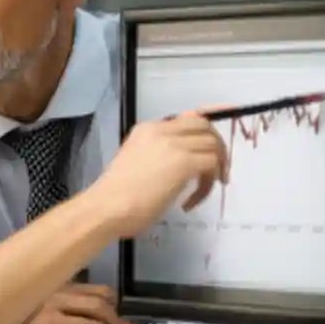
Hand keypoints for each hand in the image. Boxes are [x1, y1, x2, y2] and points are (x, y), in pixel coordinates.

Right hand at [11, 283, 132, 323]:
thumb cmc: (21, 321)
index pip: (102, 291)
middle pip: (100, 306)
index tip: (119, 321)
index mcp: (59, 286)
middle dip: (117, 323)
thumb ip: (69, 301)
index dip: (115, 306)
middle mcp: (55, 297)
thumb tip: (104, 312)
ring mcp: (49, 317)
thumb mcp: (45, 302)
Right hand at [91, 112, 228, 236]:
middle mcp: (161, 130)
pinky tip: (190, 203)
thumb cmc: (114, 196)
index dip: (208, 127)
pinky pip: (212, 165)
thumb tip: (174, 166)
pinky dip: (208, 185)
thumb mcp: (136, 164)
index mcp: (147, 129)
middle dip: (217, 146)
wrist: (106, 206)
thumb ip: (156, 157)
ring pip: (213, 145)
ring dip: (215, 169)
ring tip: (204, 190)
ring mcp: (174, 144)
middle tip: (216, 171)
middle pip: (204, 126)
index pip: (187, 118)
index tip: (218, 142)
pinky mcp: (184, 161)